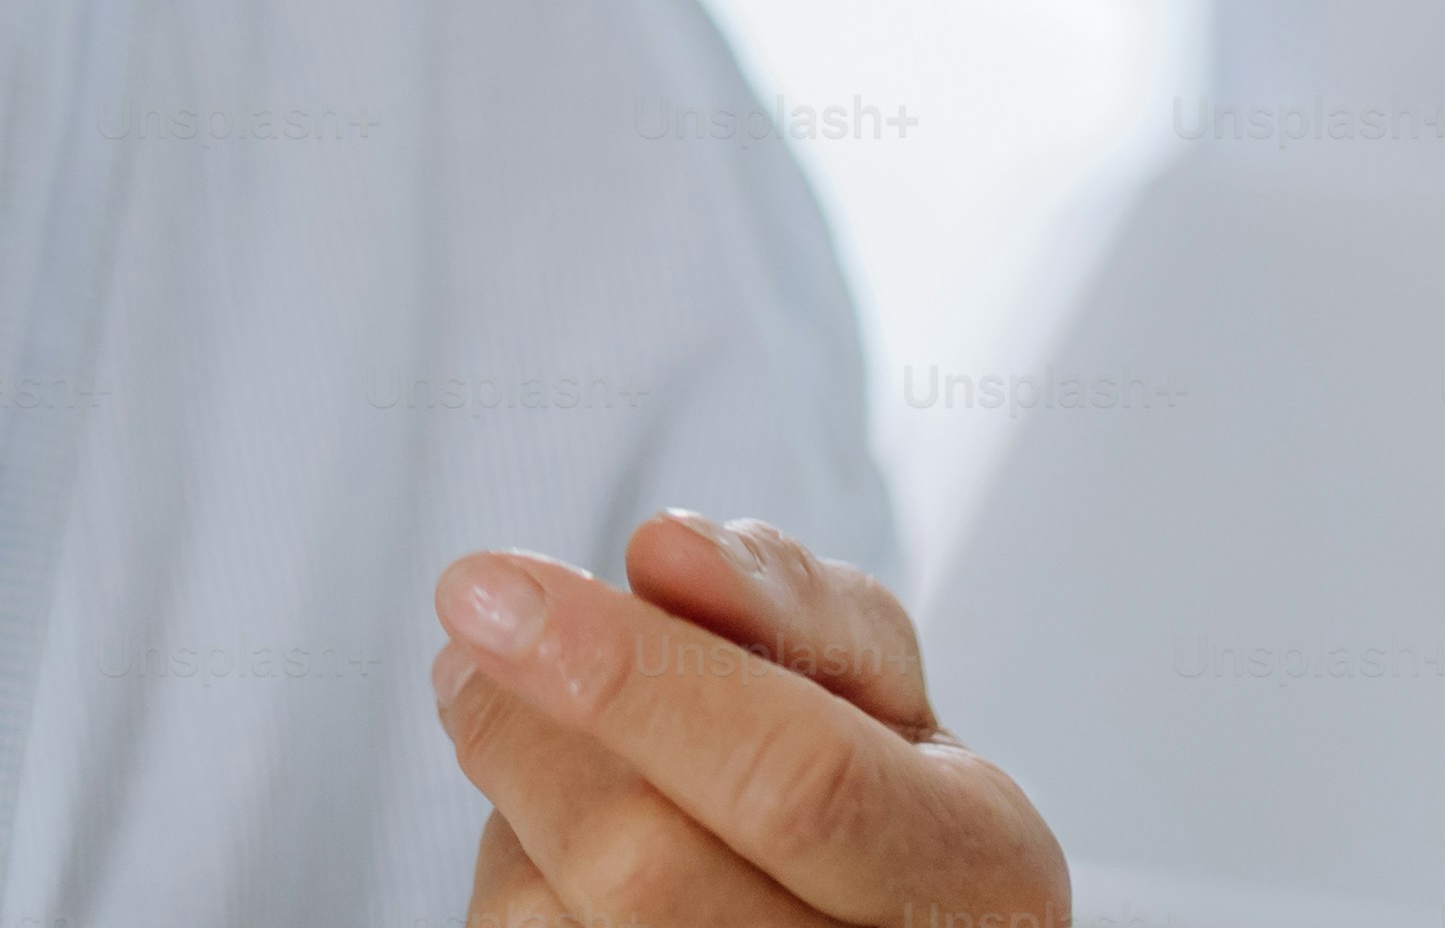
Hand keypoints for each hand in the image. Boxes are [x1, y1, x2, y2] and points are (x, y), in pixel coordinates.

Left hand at [435, 512, 1067, 925]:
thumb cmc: (868, 794)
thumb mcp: (877, 683)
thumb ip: (785, 599)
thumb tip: (666, 554)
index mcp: (979, 872)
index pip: (794, 780)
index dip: (630, 677)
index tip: (490, 587)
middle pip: (646, 866)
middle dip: (523, 738)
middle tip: (464, 655)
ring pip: (563, 926)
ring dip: (516, 815)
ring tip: (541, 759)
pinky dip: (521, 890)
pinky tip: (558, 865)